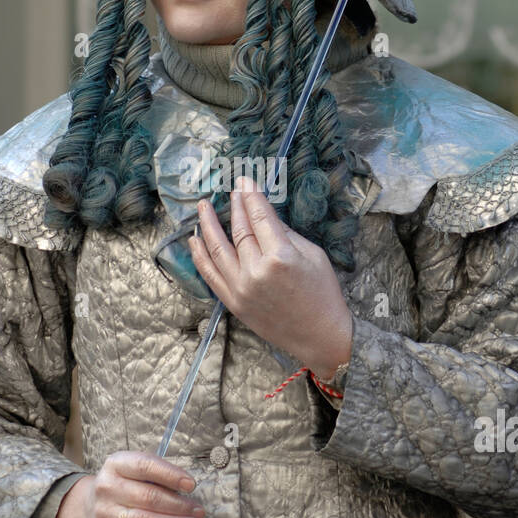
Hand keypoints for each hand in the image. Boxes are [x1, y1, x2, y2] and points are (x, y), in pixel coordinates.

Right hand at [54, 456, 205, 517]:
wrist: (89, 507)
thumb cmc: (125, 486)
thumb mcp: (135, 470)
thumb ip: (157, 476)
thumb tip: (187, 491)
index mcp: (116, 464)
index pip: (145, 466)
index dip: (170, 475)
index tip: (191, 485)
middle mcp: (106, 488)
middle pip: (148, 497)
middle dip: (179, 506)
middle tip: (199, 512)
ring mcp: (102, 515)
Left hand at [188, 174, 352, 380]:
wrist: (320, 336)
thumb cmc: (323, 294)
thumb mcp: (313, 255)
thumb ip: (286, 233)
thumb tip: (263, 215)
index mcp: (280, 257)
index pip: (259, 218)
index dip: (250, 197)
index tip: (244, 181)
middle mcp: (256, 272)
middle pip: (238, 230)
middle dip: (233, 206)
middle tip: (230, 190)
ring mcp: (241, 289)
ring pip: (217, 250)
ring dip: (208, 226)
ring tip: (203, 207)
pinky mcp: (234, 303)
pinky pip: (210, 275)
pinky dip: (200, 256)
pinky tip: (194, 240)